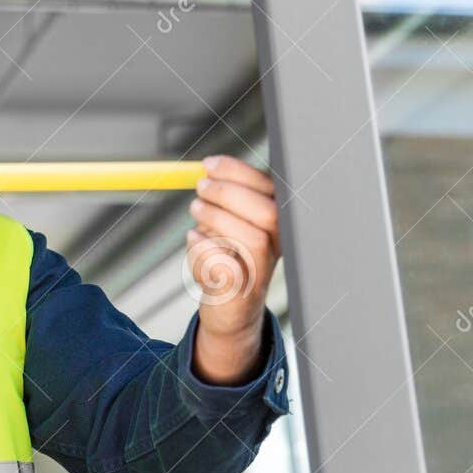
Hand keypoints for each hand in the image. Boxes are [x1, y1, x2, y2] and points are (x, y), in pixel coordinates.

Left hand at [186, 154, 281, 383]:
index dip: (238, 172)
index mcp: (278, 222)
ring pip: (252, 239)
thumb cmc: (229, 259)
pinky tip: (194, 241)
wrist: (230, 309)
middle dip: (227, 193)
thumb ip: (228, 197)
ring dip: (215, 218)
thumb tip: (210, 168)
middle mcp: (277, 246)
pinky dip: (202, 249)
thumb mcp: (229, 222)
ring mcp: (263, 271)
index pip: (270, 189)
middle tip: (200, 187)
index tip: (209, 164)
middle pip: (267, 212)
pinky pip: (226, 268)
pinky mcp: (242, 292)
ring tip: (196, 210)